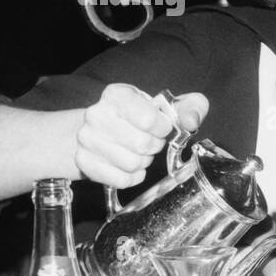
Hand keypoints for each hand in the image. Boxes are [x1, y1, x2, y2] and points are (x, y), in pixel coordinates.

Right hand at [73, 85, 208, 188]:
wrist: (102, 132)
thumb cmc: (140, 118)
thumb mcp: (166, 107)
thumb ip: (190, 108)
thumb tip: (192, 121)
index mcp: (117, 95)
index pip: (148, 118)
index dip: (162, 127)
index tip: (160, 126)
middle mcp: (96, 114)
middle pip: (142, 144)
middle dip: (153, 146)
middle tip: (149, 141)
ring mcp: (86, 139)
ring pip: (132, 164)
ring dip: (142, 162)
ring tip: (137, 152)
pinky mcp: (84, 162)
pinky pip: (121, 180)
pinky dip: (132, 177)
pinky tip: (128, 166)